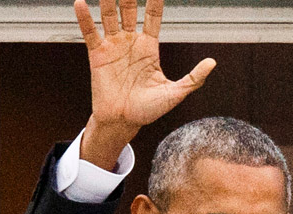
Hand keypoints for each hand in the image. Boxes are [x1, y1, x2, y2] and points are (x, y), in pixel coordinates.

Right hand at [74, 0, 215, 168]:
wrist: (122, 122)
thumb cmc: (148, 110)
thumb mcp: (175, 93)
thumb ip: (193, 78)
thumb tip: (212, 63)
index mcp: (149, 47)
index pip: (153, 15)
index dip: (155, 0)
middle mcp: (130, 42)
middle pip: (129, 9)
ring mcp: (113, 47)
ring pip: (109, 16)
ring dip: (107, 0)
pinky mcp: (97, 55)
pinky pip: (90, 33)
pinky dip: (84, 18)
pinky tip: (79, 3)